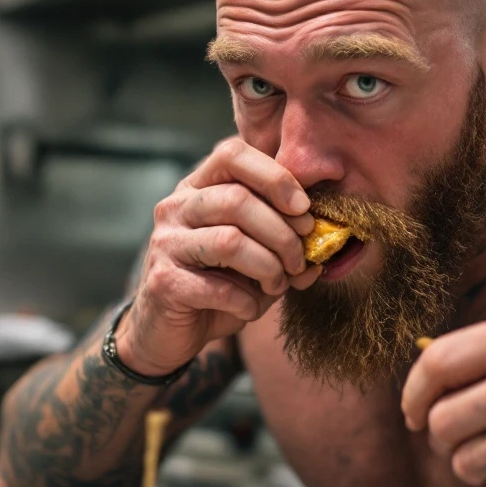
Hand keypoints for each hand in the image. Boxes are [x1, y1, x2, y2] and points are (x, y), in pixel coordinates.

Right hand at [116, 138, 321, 374]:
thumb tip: (321, 253)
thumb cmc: (218, 286)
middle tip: (298, 261)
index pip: (232, 155)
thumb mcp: (257, 260)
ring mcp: (165, 243)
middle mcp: (175, 207)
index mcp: (198, 188)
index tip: (304, 210)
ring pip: (230, 241)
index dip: (275, 177)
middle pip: (237, 199)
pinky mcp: (163, 282)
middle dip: (282, 233)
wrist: (169, 331)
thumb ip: (285, 246)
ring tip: (276, 285)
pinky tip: (250, 309)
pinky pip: (219, 287)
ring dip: (269, 268)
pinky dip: (247, 302)